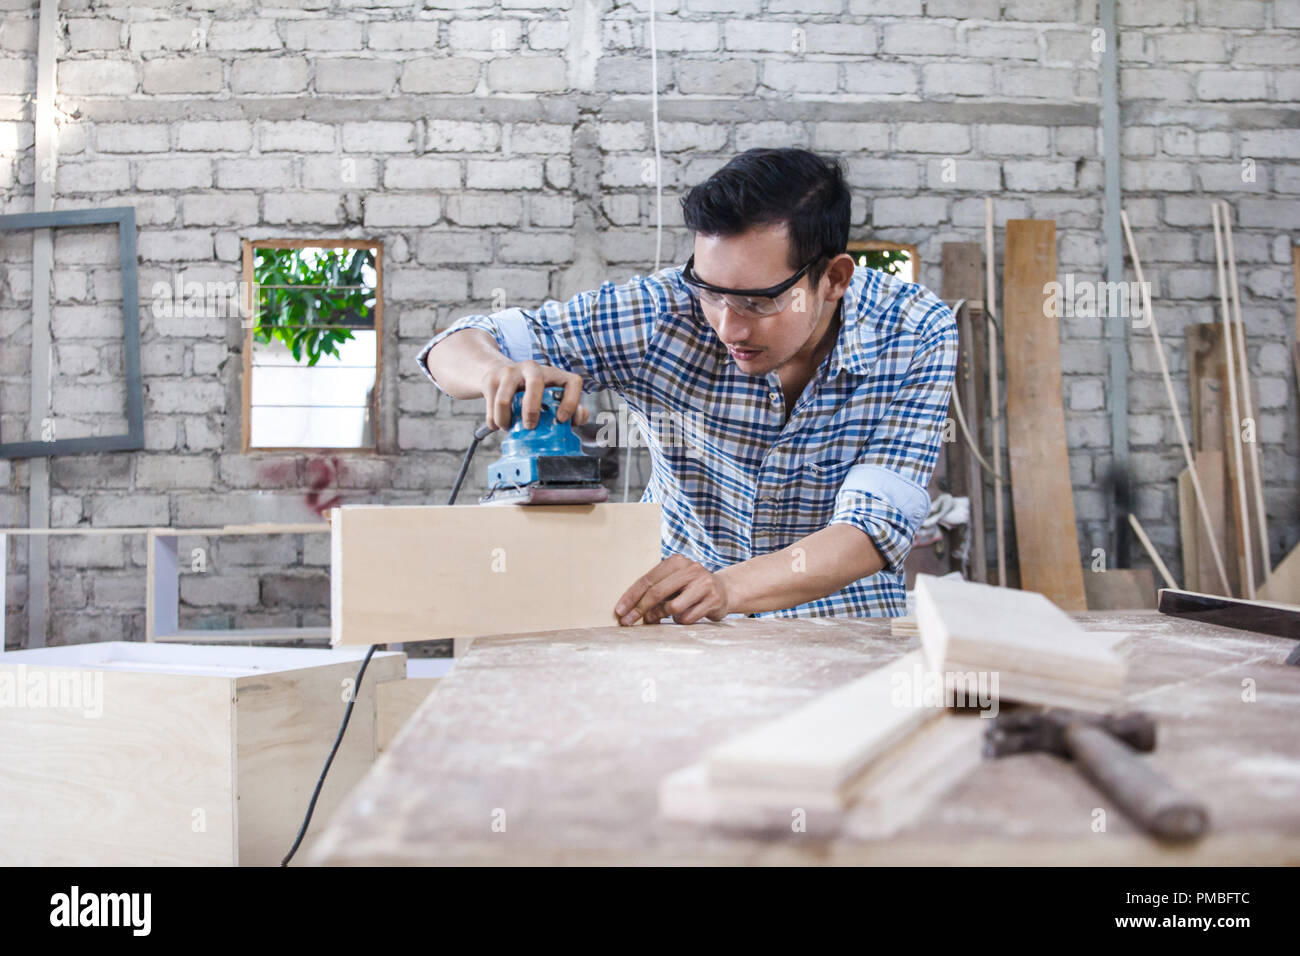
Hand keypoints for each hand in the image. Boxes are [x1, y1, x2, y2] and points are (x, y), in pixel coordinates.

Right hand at [478, 359, 588, 431]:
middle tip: (530, 426)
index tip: (561, 420)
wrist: (499, 375)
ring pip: (504, 399)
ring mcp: (511, 371)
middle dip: (532, 409)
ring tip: (509, 427)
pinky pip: (491, 406)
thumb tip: (578, 418)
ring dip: (505, 420)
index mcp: (554, 374)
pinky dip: (494, 421)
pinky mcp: (492, 379)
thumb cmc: (531, 393)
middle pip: (535, 383)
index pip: (572, 382)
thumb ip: (571, 410)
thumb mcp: (551, 398)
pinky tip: (498, 424)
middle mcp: (534, 368)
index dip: (571, 402)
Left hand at [615, 554, 730, 625]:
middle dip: (640, 609)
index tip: (620, 610)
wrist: (724, 591)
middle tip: (628, 621)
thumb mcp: (673, 582)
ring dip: (662, 616)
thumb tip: (631, 611)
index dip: (632, 596)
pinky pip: (687, 617)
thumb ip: (655, 591)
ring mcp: (704, 583)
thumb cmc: (690, 588)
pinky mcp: (713, 599)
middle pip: (657, 592)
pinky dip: (680, 620)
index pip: (648, 579)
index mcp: (677, 561)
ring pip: (672, 607)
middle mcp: (691, 569)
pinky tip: (684, 616)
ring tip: (662, 617)